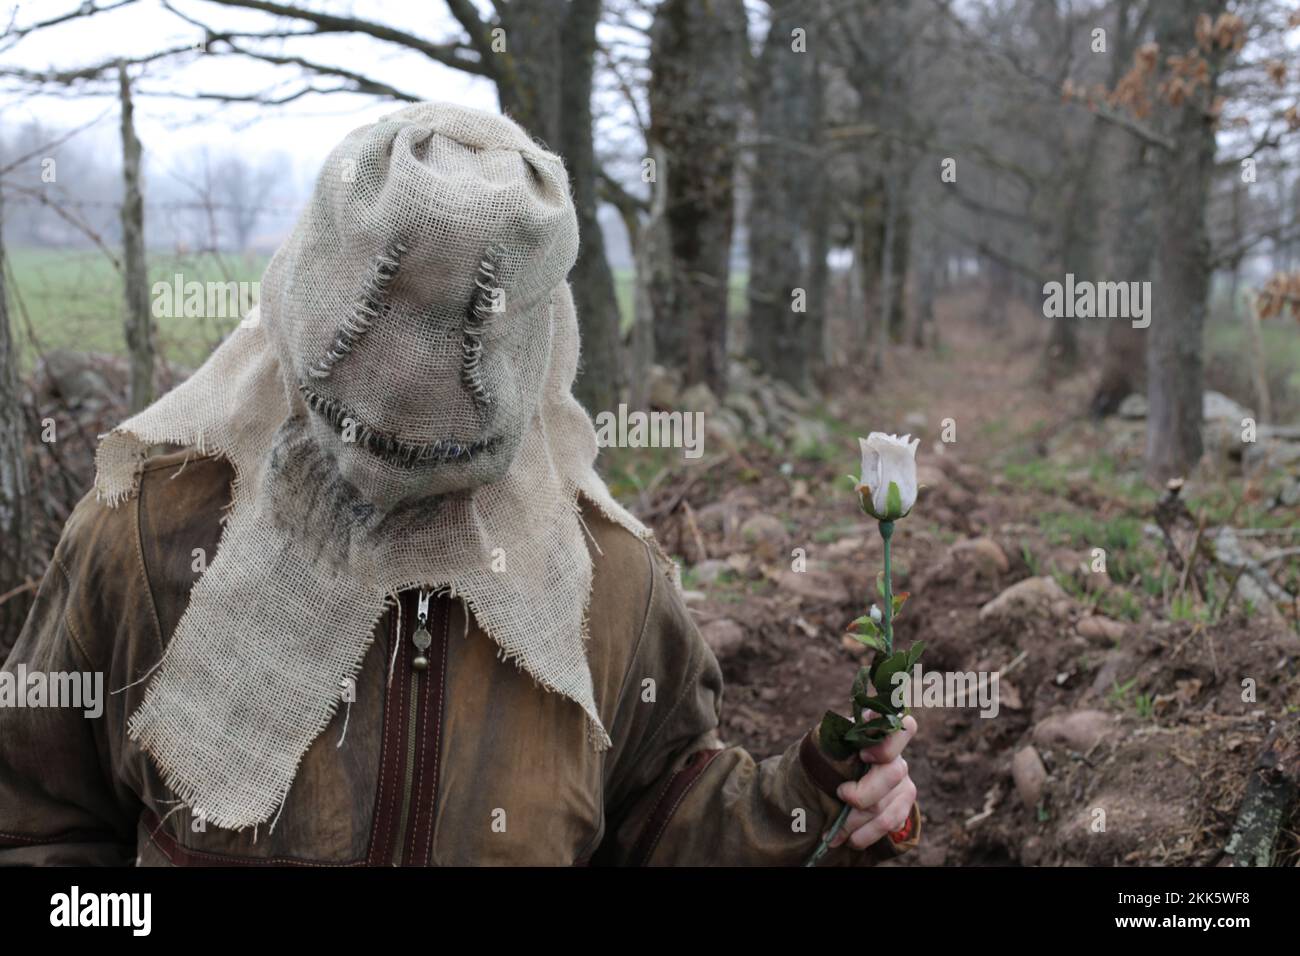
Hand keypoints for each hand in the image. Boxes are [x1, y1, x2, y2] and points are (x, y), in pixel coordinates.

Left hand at [827, 714, 917, 849]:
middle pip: (891, 776)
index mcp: (880, 733)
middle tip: (840, 795)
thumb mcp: (826, 741)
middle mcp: (896, 756)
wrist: (830, 779)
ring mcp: (903, 782)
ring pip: (886, 809)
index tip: (864, 756)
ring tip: (836, 833)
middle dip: (861, 794)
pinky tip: (850, 837)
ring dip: (857, 824)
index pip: (904, 727)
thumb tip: (835, 737)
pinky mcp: (903, 804)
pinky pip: (890, 825)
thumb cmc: (828, 755)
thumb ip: (833, 736)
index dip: (887, 745)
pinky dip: (866, 835)